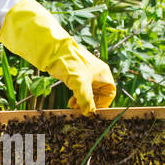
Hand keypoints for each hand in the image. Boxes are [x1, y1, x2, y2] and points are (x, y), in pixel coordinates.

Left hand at [0, 0, 116, 114]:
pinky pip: (81, 90)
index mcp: (103, 73)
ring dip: (83, 102)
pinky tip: (71, 102)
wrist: (53, 50)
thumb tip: (89, 113)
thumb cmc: (70, 63)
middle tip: (81, 111)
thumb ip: (85, 99)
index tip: (93, 111)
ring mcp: (87, 74)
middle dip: (90, 104)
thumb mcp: (79, 83)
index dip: (103, 103)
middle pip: (99, 94)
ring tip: (74, 107)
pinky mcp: (77, 75)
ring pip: (89, 93)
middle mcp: (97, 74)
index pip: (110, 93)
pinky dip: (77, 97)